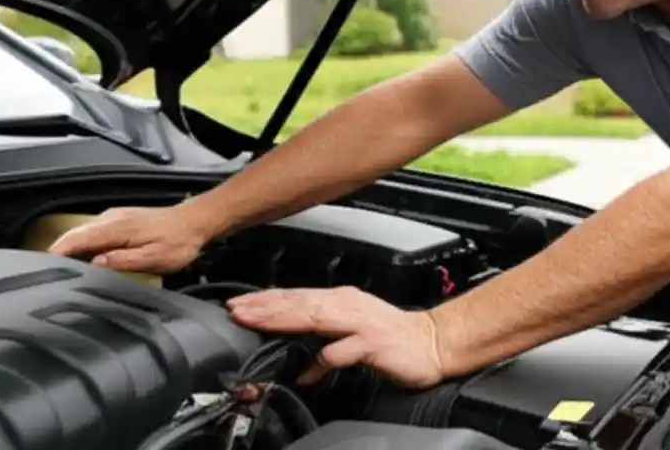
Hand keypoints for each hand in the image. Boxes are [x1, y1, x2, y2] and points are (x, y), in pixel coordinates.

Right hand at [46, 205, 209, 272]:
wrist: (195, 223)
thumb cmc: (179, 242)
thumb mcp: (153, 258)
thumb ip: (123, 261)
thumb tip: (96, 265)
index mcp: (117, 228)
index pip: (77, 239)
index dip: (58, 253)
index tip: (43, 267)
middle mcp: (112, 218)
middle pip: (74, 234)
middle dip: (58, 251)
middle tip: (45, 273)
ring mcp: (114, 217)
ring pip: (82, 232)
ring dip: (69, 248)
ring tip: (59, 269)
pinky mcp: (120, 220)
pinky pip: (92, 232)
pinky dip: (82, 245)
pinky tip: (83, 258)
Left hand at [226, 286, 445, 389]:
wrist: (433, 344)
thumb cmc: (391, 336)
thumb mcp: (350, 325)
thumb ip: (321, 328)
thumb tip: (289, 330)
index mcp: (340, 299)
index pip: (295, 295)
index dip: (265, 300)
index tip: (238, 305)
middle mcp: (347, 305)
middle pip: (298, 303)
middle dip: (264, 307)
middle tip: (236, 310)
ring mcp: (359, 323)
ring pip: (313, 317)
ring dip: (282, 319)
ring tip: (257, 323)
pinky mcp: (372, 343)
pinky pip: (341, 353)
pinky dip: (320, 363)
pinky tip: (305, 374)